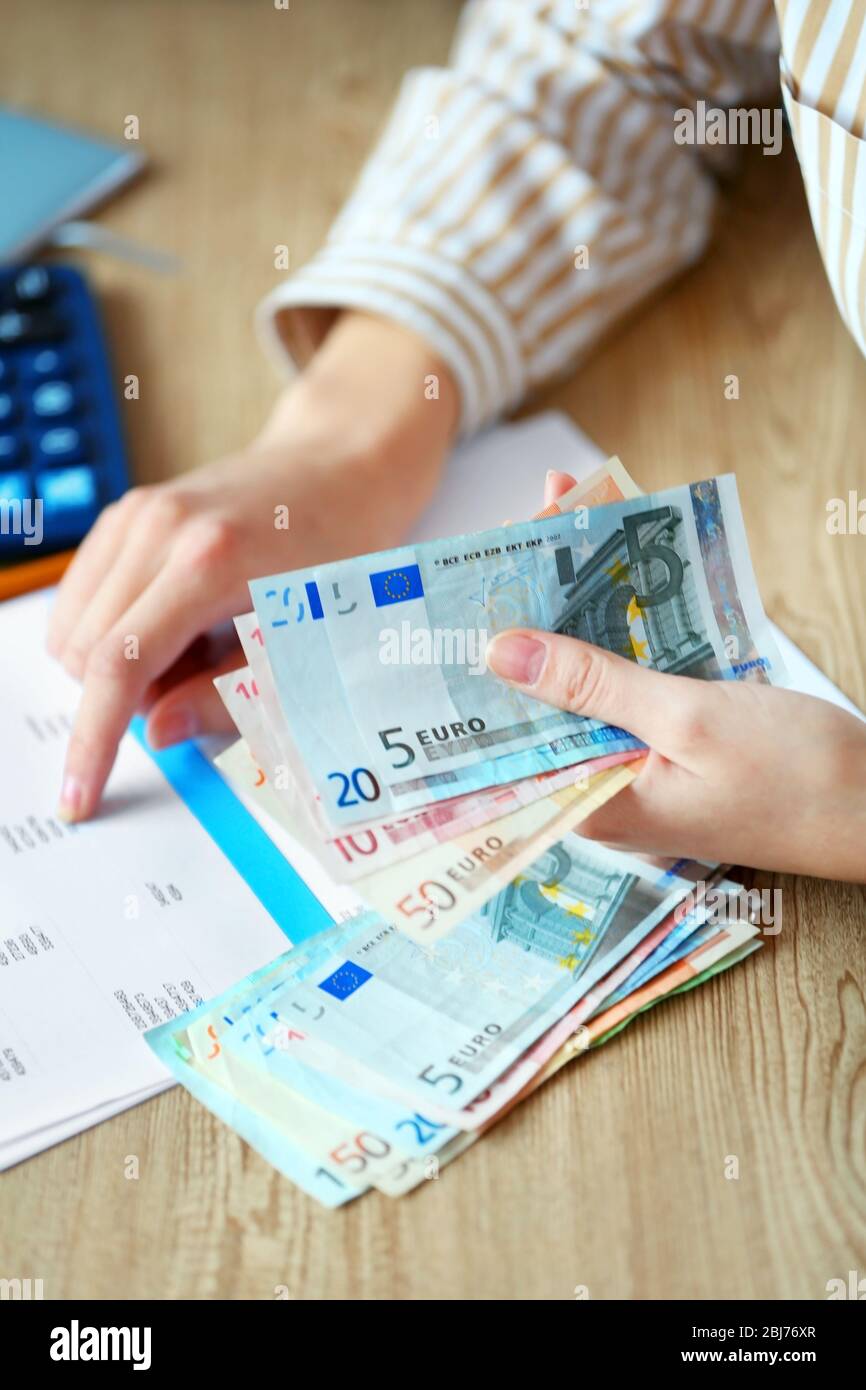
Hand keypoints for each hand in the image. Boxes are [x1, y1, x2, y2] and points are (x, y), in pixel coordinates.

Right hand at [49, 311, 458, 820]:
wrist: (340, 470)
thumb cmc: (338, 557)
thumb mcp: (305, 642)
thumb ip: (229, 694)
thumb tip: (156, 734)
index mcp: (208, 562)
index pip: (118, 666)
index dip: (93, 741)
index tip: (79, 797)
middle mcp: (158, 528)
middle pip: (89, 651)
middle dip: (130, 694)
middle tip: (205, 677)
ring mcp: (136, 514)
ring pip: (77, 628)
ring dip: (120, 661)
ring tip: (198, 644)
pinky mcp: (127, 511)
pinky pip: (85, 596)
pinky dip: (114, 628)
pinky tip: (175, 620)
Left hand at [483, 471, 865, 881]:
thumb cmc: (796, 777)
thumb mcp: (688, 719)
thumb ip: (593, 685)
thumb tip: (502, 650)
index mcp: (588, 802)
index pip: (501, 732)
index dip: (475, 663)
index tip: (457, 593)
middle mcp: (599, 786)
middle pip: (536, 692)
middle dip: (526, 609)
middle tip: (517, 528)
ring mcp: (635, 761)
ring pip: (581, 675)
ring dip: (573, 603)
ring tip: (557, 521)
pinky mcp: (668, 739)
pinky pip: (625, 677)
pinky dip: (620, 623)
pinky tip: (612, 566)